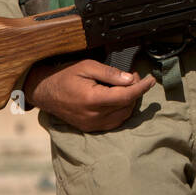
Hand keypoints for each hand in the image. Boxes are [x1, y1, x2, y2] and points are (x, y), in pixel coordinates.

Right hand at [23, 58, 154, 132]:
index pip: (126, 96)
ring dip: (129, 102)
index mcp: (93, 100)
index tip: (151, 80)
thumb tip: (130, 79)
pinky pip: (114, 122)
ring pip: (123, 116)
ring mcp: (92, 125)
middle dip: (135, 92)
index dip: (141, 87)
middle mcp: (94, 116)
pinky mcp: (90, 128)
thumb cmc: (64, 76)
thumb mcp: (86, 66)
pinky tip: (118, 98)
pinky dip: (121, 111)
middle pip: (127, 106)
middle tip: (132, 77)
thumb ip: (110, 74)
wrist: (44, 92)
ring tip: (125, 86)